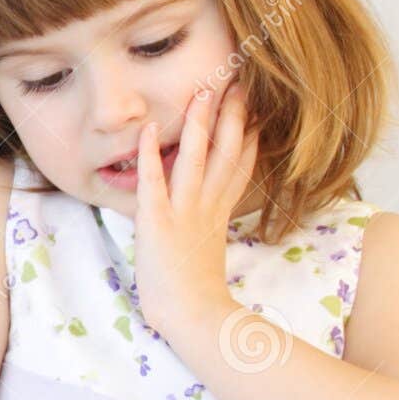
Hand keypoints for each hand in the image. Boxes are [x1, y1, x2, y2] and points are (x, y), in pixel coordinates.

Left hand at [133, 80, 258, 338]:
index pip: (240, 164)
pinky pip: (153, 181)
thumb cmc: (196, 294)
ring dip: (198, 123)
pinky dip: (149, 154)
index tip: (252, 105)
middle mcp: (207, 206)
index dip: (248, 133)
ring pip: (195, 158)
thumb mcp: (207, 250)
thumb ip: (209, 226)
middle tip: (236, 81)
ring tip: (203, 91)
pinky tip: (146, 130)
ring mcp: (184, 212)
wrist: (194, 318)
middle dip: (232, 114)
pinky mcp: (158, 222)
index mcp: (219, 213)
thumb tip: (209, 213)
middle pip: (226, 151)